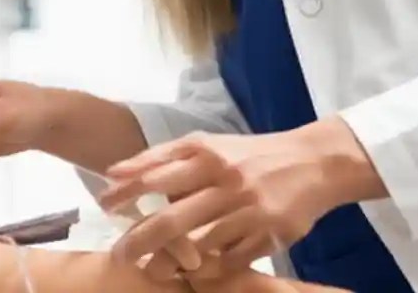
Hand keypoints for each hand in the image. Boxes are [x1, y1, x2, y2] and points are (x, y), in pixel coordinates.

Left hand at [100, 122, 363, 275]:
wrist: (315, 163)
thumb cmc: (250, 154)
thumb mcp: (209, 145)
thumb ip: (164, 157)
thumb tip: (115, 173)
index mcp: (208, 155)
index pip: (157, 175)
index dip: (127, 193)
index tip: (103, 206)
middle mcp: (227, 181)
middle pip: (174, 219)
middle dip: (140, 241)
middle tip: (120, 256)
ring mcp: (250, 211)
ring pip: (201, 246)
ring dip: (172, 262)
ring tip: (151, 270)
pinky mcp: (270, 236)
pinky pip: (231, 261)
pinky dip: (211, 269)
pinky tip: (196, 273)